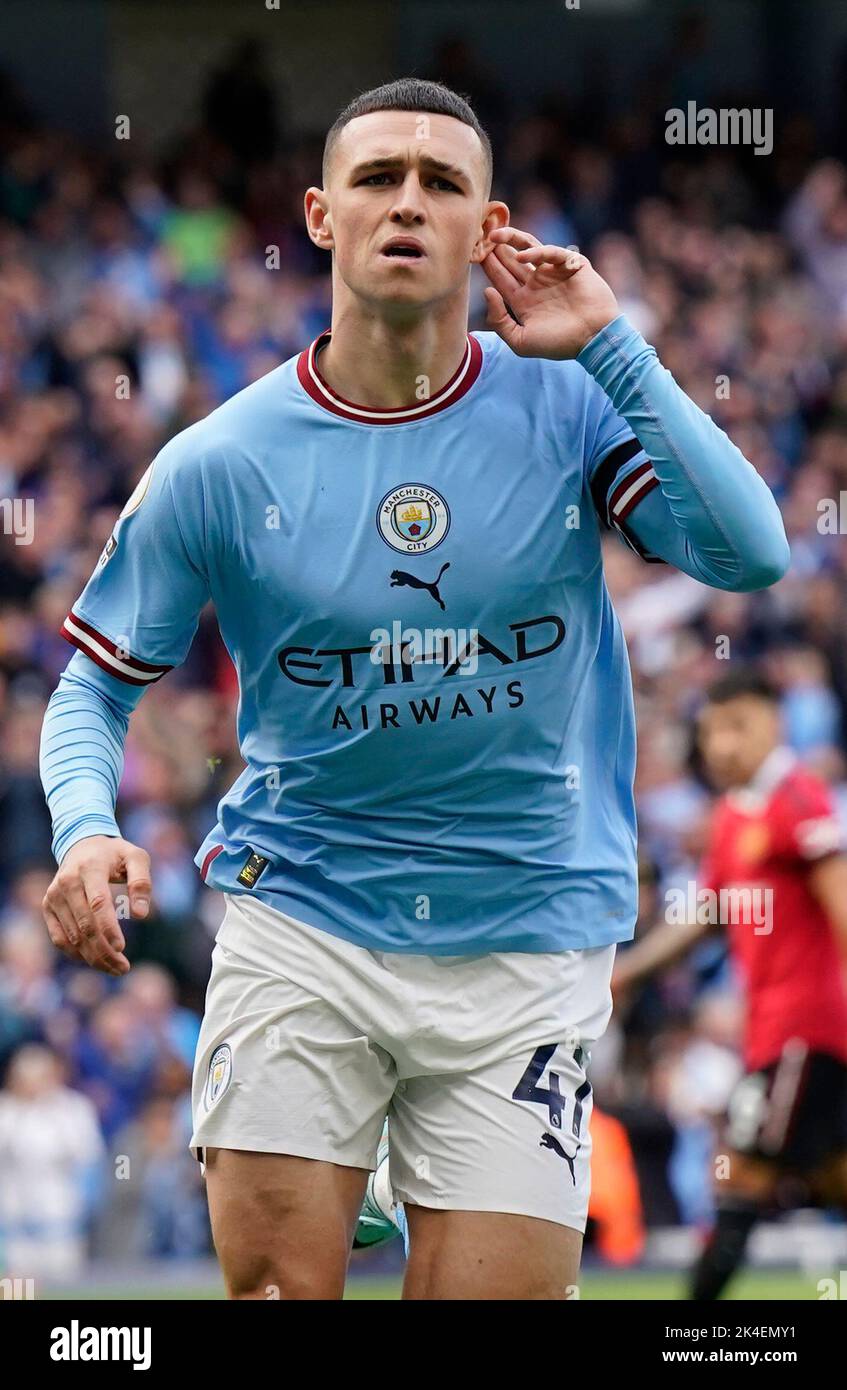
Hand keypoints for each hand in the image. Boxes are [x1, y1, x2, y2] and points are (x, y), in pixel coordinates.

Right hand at [42, 835, 151, 975]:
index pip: (98, 904)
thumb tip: (140, 915)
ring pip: (72, 936)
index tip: (122, 948)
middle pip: (84, 926)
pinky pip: (59, 938)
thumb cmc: (115, 854)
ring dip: (93, 957)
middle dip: (104, 951)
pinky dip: (76, 954)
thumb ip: (142, 882)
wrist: (82, 845)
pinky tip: (95, 961)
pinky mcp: (48, 907)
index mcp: (90, 868)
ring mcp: (54, 896)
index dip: (109, 928)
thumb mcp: (136, 857)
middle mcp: (67, 882)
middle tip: (123, 968)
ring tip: (116, 968)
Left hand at [481, 226, 618, 359]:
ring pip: (528, 248)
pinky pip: (552, 252)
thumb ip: (499, 321)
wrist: (594, 339)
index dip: (487, 265)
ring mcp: (553, 272)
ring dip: (511, 240)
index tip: (471, 254)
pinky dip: (537, 251)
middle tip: (478, 235)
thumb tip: (487, 292)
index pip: (500, 278)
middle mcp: (536, 283)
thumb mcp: (520, 341)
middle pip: (510, 259)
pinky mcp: (571, 264)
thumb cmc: (559, 344)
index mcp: (523, 301)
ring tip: (494, 236)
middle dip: (495, 248)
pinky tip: (522, 257)